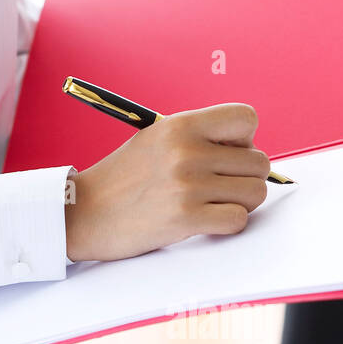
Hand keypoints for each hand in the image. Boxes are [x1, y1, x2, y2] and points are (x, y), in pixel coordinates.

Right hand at [64, 103, 267, 261]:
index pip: (246, 119)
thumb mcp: (157, 139)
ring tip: (213, 205)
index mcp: (180, 125)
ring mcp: (186, 185)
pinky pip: (239, 220)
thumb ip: (198, 137)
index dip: (245, 140)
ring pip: (255, 192)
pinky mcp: (185, 218)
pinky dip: (228, 224)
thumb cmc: (124, 179)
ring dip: (241, 203)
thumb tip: (247, 148)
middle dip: (245, 178)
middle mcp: (186, 151)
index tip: (225, 156)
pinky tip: (207, 222)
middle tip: (217, 188)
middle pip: (259, 162)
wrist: (83, 213)